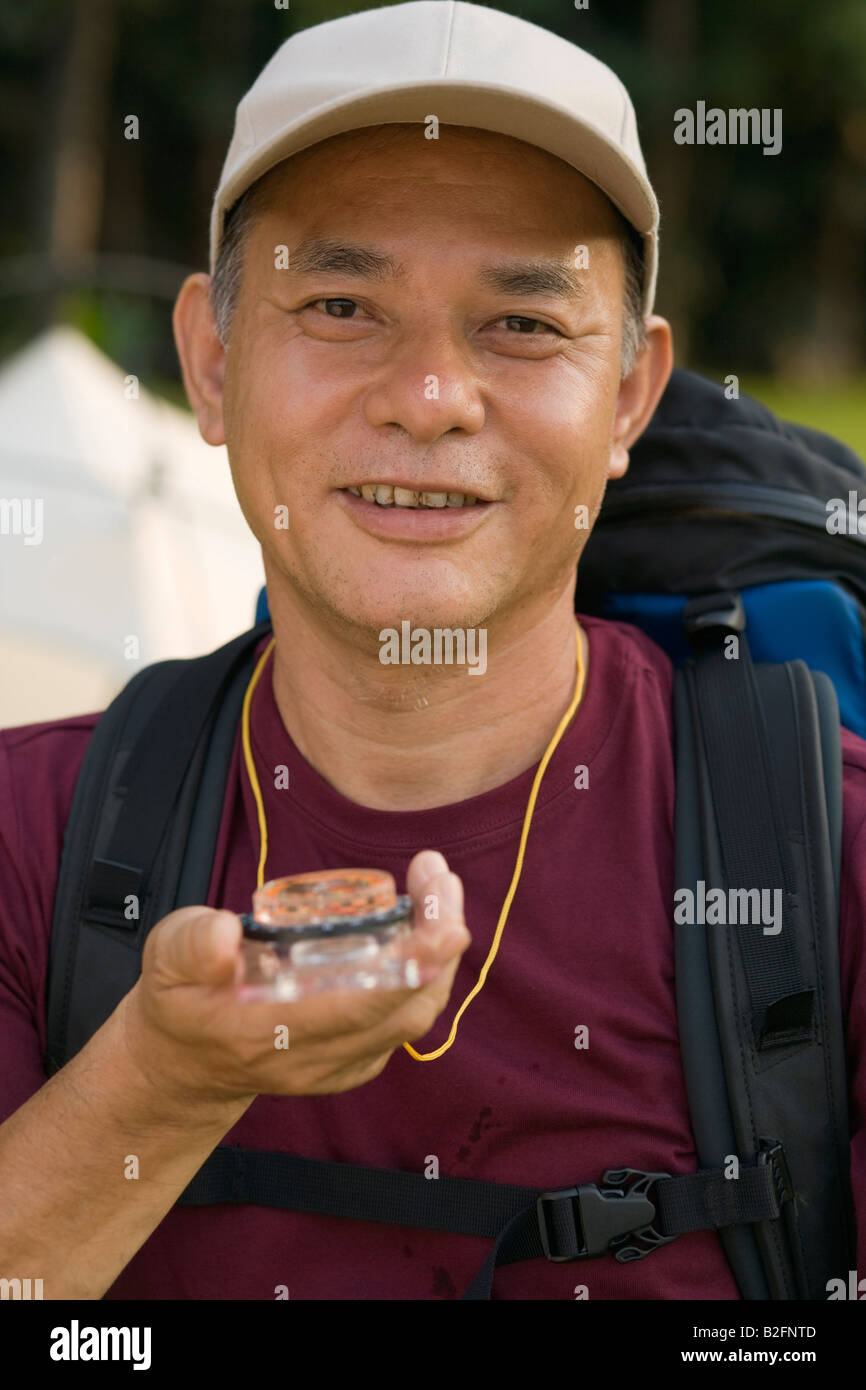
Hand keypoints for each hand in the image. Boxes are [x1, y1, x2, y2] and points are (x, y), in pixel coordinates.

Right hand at [120, 851, 469, 1105]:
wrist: (184, 1066)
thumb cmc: (180, 999)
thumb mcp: (165, 961)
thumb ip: (192, 945)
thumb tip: (225, 932)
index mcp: (265, 1033)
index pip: (355, 1007)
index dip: (406, 966)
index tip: (443, 922)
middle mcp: (312, 1059)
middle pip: (402, 1010)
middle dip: (435, 943)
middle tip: (441, 879)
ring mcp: (338, 1065)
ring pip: (414, 1016)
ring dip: (437, 952)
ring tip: (439, 889)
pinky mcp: (353, 1061)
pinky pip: (405, 1021)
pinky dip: (426, 972)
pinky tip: (424, 923)